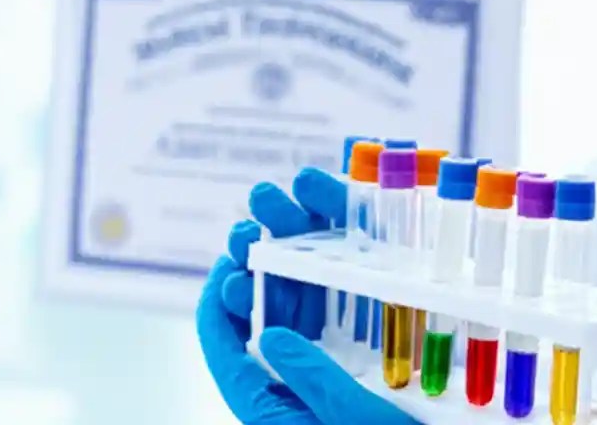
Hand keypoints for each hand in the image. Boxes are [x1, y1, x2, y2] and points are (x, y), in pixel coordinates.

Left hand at [197, 167, 417, 424]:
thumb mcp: (352, 423)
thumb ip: (312, 380)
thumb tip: (268, 332)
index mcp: (273, 401)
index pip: (224, 342)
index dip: (219, 293)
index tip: (230, 249)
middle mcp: (299, 371)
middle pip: (264, 300)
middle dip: (261, 248)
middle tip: (263, 210)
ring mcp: (337, 351)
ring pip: (307, 284)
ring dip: (301, 237)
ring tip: (299, 194)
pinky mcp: (377, 338)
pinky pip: (353, 286)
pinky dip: (351, 247)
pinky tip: (351, 213)